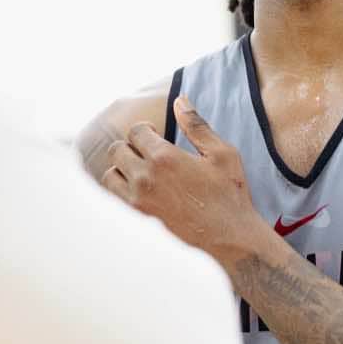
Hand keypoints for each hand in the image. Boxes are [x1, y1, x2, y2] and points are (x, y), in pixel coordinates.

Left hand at [102, 96, 267, 260]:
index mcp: (164, 158)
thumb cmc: (230, 198)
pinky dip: (121, 193)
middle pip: (118, 150)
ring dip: (122, 170)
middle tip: (148, 155)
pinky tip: (139, 194)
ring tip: (141, 175)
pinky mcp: (136, 224)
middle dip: (132, 148)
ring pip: (110, 175)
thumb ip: (197, 126)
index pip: (135, 131)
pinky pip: (113, 201)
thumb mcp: (222, 155)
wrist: (231, 243)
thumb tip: (180, 100)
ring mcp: (137, 204)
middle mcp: (144, 179)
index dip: (145, 131)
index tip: (154, 136)